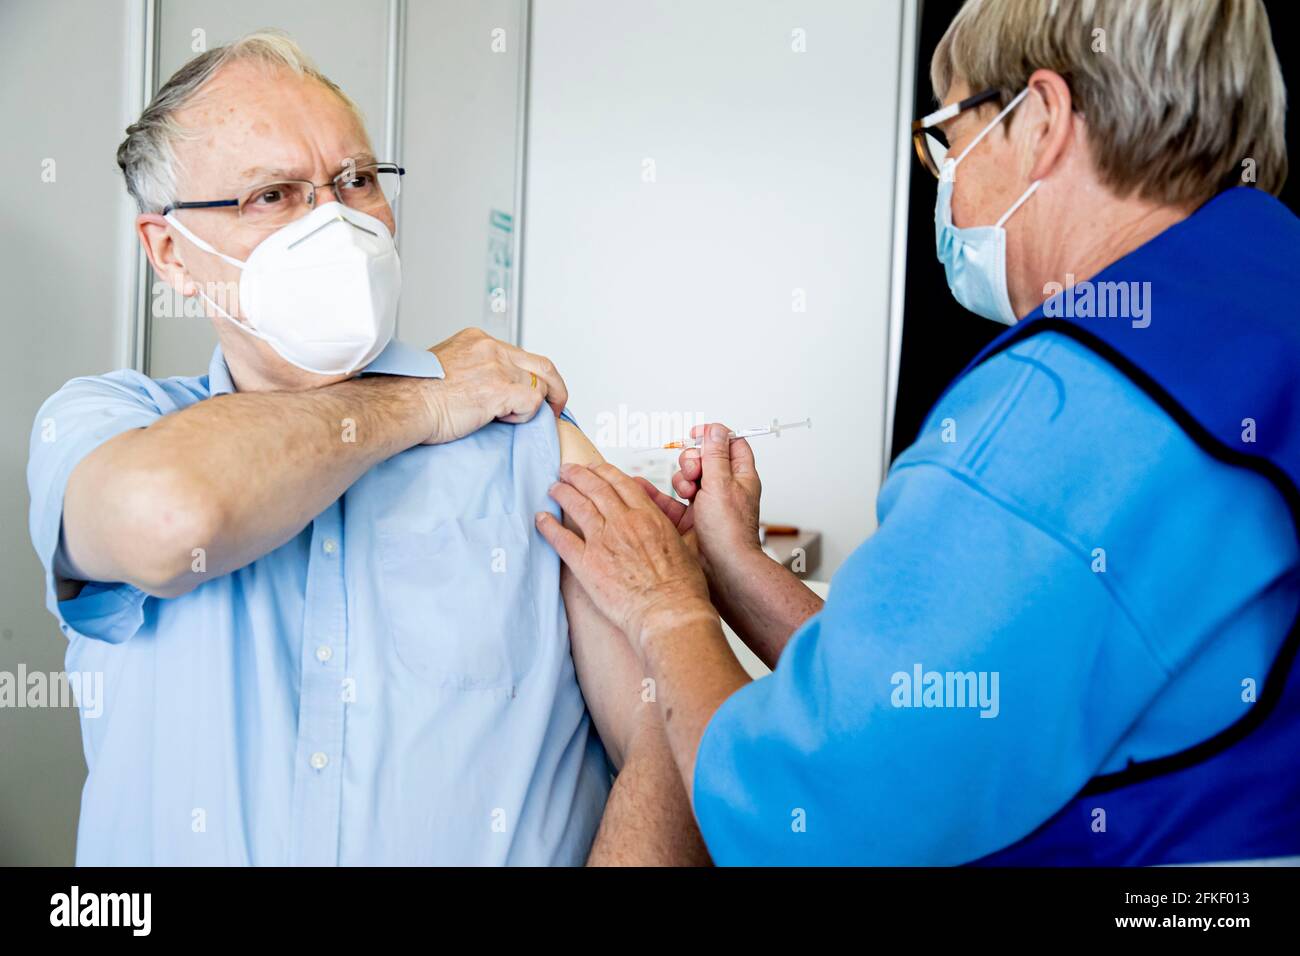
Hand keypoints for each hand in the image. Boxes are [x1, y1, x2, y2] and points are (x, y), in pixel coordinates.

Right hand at [420, 328, 567, 444]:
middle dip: (555, 388)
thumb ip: (471, 371)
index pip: (519, 354)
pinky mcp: (501, 389)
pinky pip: (534, 402)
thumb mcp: (445, 368)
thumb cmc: (413, 395)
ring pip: (541, 384)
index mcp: (477, 340)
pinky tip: (502, 419)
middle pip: (542, 364)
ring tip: (518, 418)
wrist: (402, 404)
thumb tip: (482, 389)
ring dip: (534, 406)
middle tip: (555, 407)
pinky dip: (525, 415)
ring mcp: (498, 367)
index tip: (531, 391)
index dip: (530, 376)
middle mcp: (491, 348)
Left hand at [536, 463, 714, 646]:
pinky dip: (548, 526)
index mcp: (648, 515)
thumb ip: (667, 529)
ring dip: (562, 492)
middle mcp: (623, 522)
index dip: (603, 471)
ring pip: (577, 505)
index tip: (594, 468)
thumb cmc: (681, 589)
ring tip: (554, 487)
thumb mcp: (684, 546)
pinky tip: (540, 519)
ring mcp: (603, 541)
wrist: (669, 613)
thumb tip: (662, 525)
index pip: (620, 482)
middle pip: (595, 487)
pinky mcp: (586, 564)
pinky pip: (561, 539)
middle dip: (578, 475)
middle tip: (568, 470)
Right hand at [669, 423, 762, 573]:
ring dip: (681, 479)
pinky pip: (670, 500)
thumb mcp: (721, 484)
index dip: (713, 436)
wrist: (721, 568)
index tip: (697, 435)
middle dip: (692, 460)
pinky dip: (658, 493)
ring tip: (686, 492)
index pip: (730, 445)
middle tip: (693, 472)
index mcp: (740, 477)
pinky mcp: (690, 519)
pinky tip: (643, 487)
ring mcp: (707, 504)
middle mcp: (724, 489)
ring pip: (687, 479)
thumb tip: (716, 429)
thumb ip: (715, 455)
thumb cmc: (730, 531)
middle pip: (704, 460)